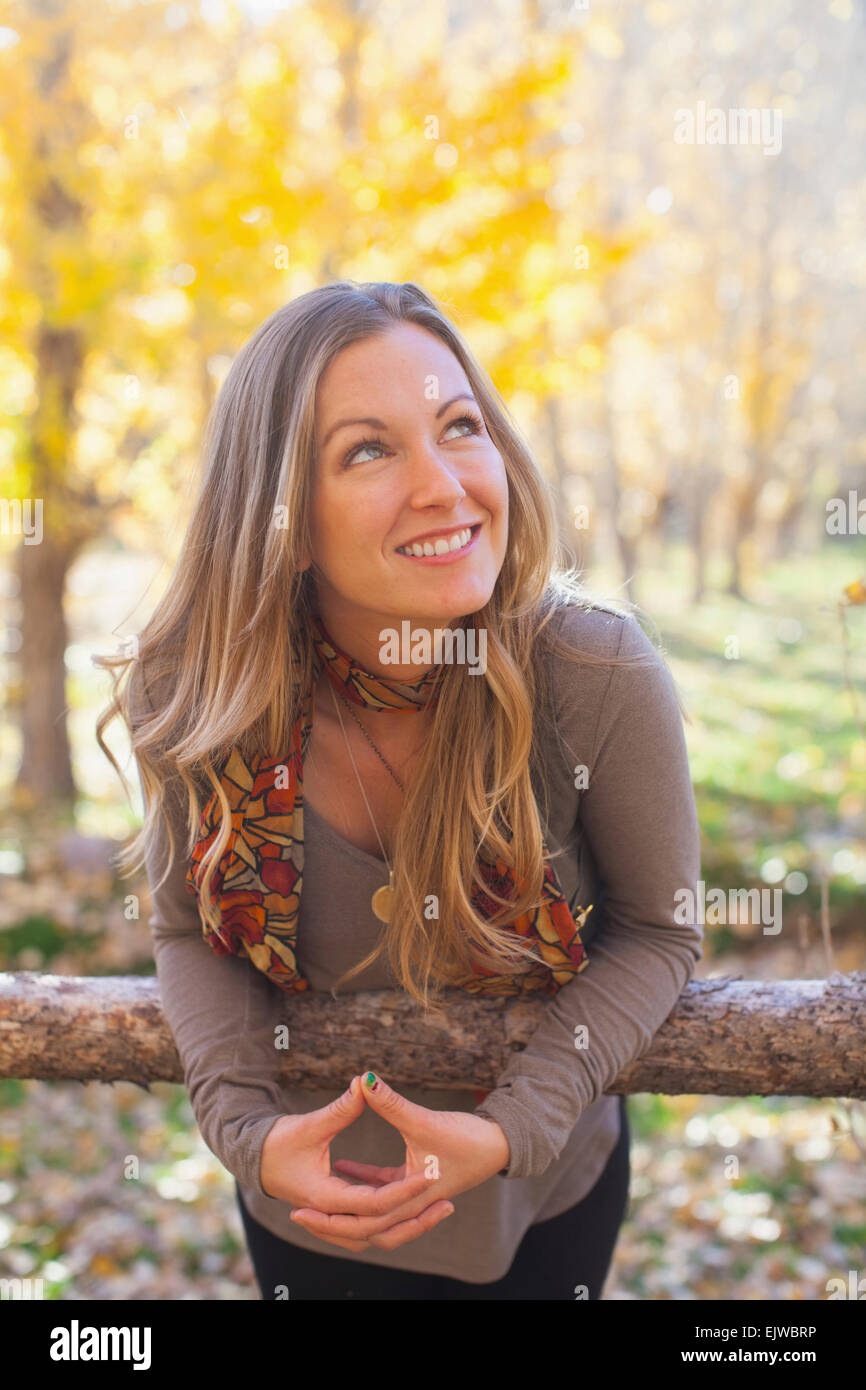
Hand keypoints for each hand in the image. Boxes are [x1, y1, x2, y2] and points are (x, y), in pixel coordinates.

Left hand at [289, 1071, 509, 1251]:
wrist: (500, 1143)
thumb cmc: (468, 1137)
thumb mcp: (424, 1119)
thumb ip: (391, 1102)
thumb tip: (363, 1079)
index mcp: (411, 1199)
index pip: (364, 1219)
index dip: (330, 1218)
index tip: (301, 1209)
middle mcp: (411, 1206)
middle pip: (363, 1229)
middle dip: (330, 1224)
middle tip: (298, 1214)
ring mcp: (414, 1197)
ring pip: (372, 1215)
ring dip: (347, 1209)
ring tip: (316, 1198)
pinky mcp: (417, 1183)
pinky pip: (382, 1192)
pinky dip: (363, 1184)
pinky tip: (345, 1165)